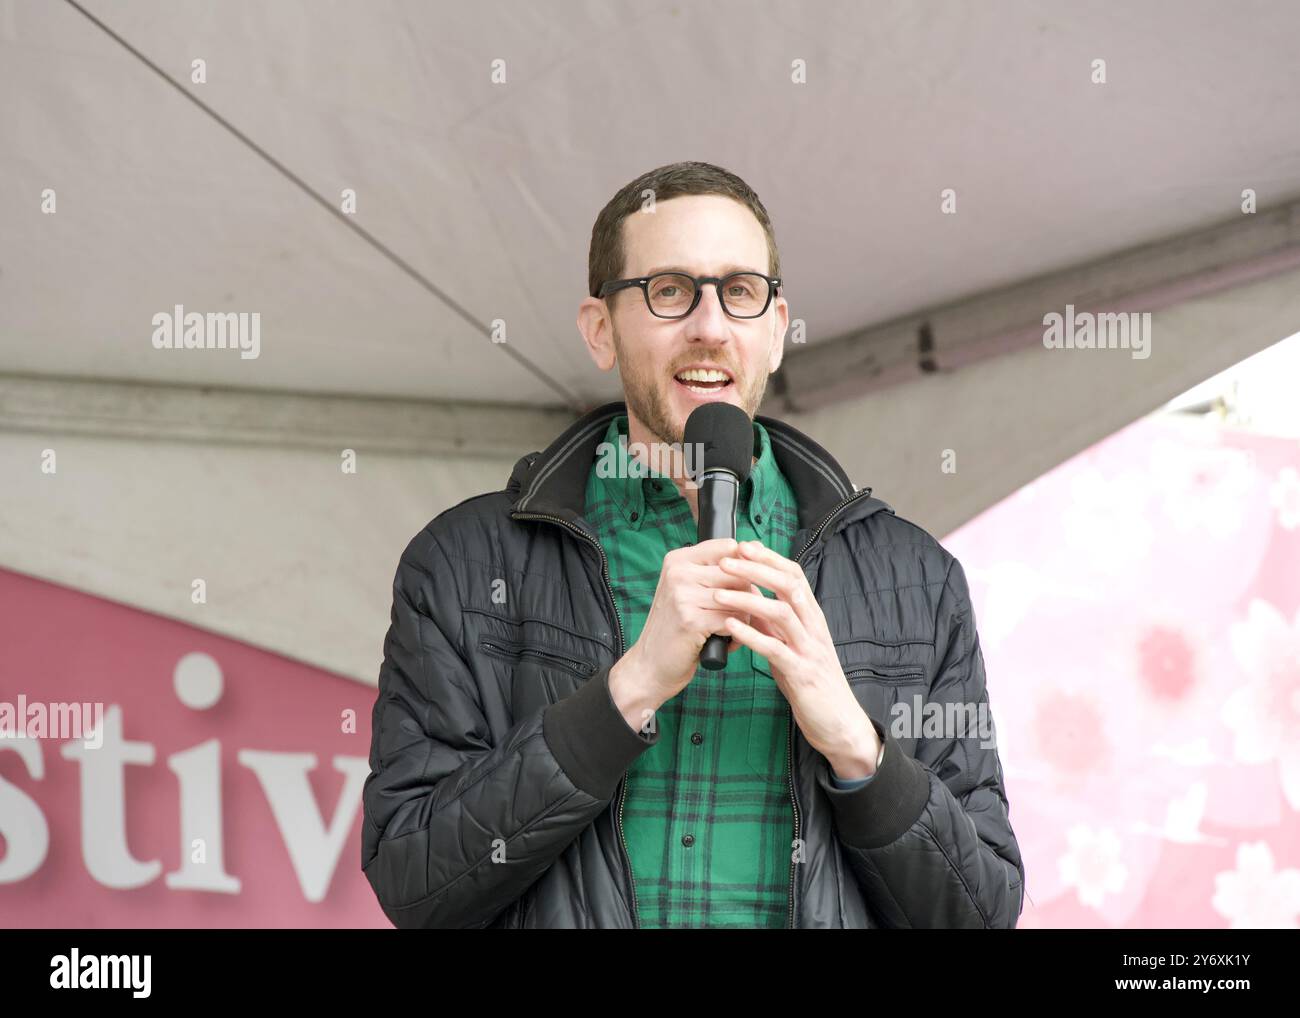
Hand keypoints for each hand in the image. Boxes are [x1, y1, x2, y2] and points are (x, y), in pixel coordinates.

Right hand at [609, 537, 766, 732]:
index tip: (749, 584)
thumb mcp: (688, 590)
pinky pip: (733, 620)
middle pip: (738, 574)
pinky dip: (736, 634)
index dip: (747, 566)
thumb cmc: (675, 628)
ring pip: (739, 598)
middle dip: (749, 597)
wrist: (649, 665)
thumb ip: (717, 570)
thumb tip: (758, 546)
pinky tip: (726, 642)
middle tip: (744, 615)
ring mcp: (683, 595)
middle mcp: (678, 573)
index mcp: (678, 560)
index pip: (728, 547)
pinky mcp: (691, 620)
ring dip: (745, 618)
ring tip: (734, 630)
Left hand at [712, 540, 880, 775]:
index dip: (769, 558)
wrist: (839, 725)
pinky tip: (730, 627)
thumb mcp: (791, 647)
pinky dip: (752, 635)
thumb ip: (774, 624)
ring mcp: (810, 651)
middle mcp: (814, 629)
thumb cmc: (813, 684)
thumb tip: (749, 599)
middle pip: (789, 586)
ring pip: (783, 612)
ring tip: (719, 592)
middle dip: (757, 569)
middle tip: (726, 560)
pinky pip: (776, 649)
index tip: (742, 545)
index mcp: (812, 619)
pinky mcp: (803, 675)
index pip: (794, 576)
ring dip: (749, 599)